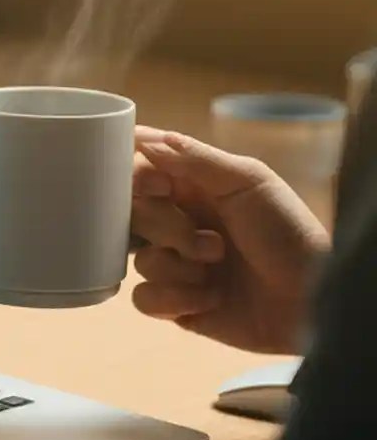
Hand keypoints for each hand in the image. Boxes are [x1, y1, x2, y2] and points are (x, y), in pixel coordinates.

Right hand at [131, 126, 329, 353]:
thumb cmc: (286, 233)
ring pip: (137, 259)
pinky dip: (174, 299)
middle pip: (130, 217)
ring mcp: (173, 264)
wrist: (309, 299)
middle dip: (167, 230)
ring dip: (178, 267)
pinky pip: (143, 298)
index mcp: (191, 187)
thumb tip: (141, 135)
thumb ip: (194, 157)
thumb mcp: (249, 182)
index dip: (136, 179)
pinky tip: (208, 299)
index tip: (160, 189)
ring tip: (216, 271)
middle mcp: (176, 222)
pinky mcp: (173, 303)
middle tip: (209, 242)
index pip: (137, 172)